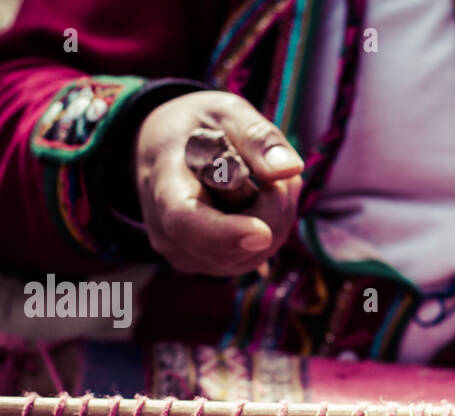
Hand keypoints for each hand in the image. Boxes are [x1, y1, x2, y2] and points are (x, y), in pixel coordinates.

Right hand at [134, 91, 303, 275]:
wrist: (164, 150)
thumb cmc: (194, 127)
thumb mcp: (224, 112)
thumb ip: (256, 136)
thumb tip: (290, 168)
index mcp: (164, 187)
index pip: (187, 222)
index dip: (227, 233)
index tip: (262, 233)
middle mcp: (168, 232)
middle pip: (234, 244)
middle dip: (270, 210)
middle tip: (275, 170)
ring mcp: (187, 254)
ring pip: (252, 254)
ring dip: (274, 217)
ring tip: (265, 179)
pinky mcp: (208, 263)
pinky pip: (254, 256)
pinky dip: (270, 228)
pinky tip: (260, 200)